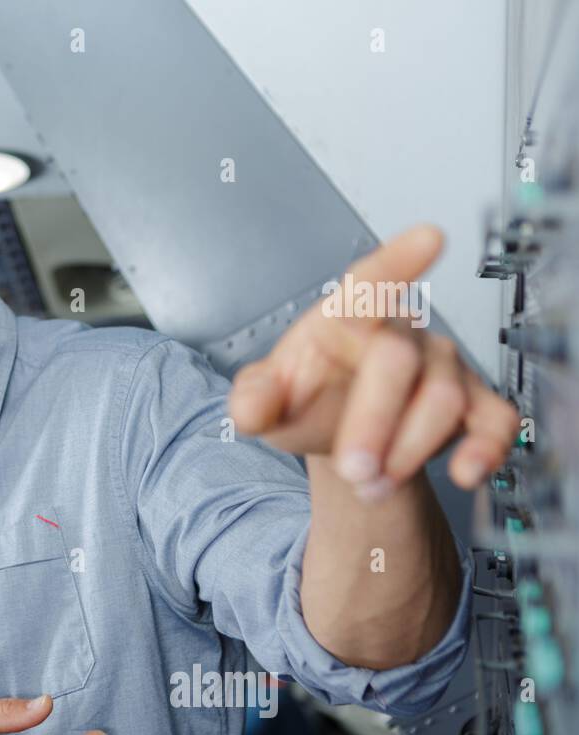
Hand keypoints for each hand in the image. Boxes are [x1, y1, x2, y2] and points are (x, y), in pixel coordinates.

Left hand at [228, 225, 518, 498]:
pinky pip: (494, 420)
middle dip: (374, 422)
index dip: (398, 262)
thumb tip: (250, 410)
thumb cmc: (308, 401)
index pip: (371, 283)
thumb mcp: (268, 400)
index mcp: (349, 318)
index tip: (428, 238)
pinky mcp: (474, 404)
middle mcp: (403, 335)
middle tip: (353, 468)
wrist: (342, 439)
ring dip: (405, 452)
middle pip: (399, 362)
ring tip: (369, 486)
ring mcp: (443, 369)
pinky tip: (466, 471)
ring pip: (442, 400)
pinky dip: (485, 448)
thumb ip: (253, 400)